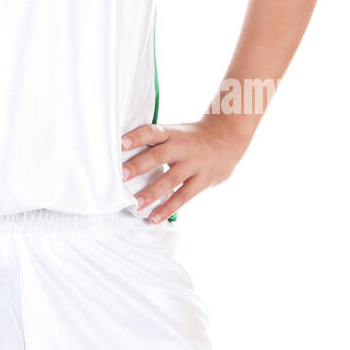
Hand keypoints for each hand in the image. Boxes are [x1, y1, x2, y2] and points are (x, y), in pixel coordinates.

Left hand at [119, 113, 251, 221]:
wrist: (229, 137)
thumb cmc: (192, 136)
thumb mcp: (176, 131)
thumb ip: (156, 142)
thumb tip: (123, 151)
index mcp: (172, 133)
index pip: (152, 132)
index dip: (137, 136)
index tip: (121, 143)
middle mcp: (182, 147)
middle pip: (159, 155)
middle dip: (140, 165)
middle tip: (122, 175)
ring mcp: (194, 164)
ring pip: (171, 179)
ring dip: (152, 193)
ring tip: (137, 205)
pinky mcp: (203, 181)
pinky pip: (184, 197)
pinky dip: (169, 208)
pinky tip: (154, 218)